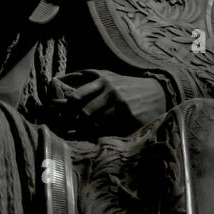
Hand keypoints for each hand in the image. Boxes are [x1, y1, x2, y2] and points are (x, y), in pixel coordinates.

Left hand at [45, 68, 166, 136]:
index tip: (56, 115)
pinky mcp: (129, 117)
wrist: (156, 91)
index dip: (65, 108)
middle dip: (73, 123)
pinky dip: (100, 135)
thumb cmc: (124, 85)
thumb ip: (83, 78)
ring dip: (85, 131)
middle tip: (64, 131)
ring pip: (96, 123)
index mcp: (101, 79)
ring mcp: (120, 104)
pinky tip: (95, 137)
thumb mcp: (105, 75)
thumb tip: (57, 79)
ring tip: (77, 136)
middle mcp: (110, 90)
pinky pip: (110, 130)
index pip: (77, 95)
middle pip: (84, 112)